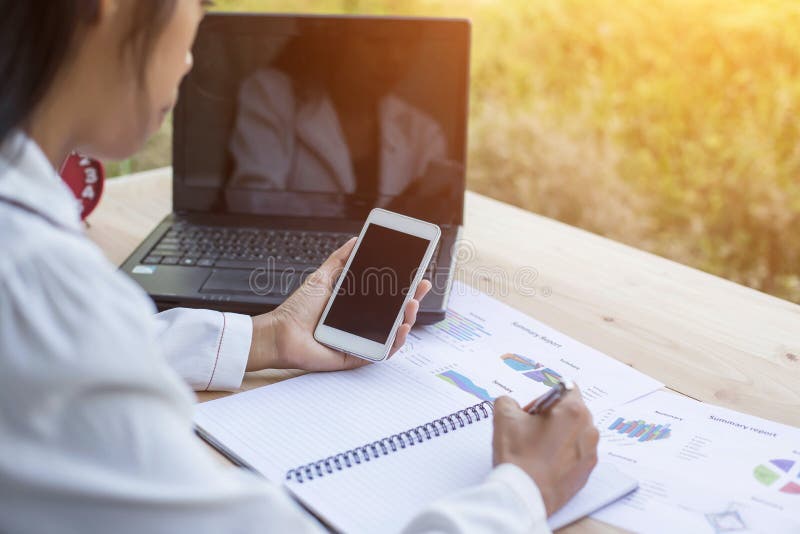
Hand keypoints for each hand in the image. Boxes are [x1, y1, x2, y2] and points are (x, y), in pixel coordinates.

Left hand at [247, 237, 431, 371]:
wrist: (281, 333)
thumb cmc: (298, 310)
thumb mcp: (322, 278)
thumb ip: (339, 260)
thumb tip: (355, 240)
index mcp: (357, 306)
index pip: (387, 296)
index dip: (405, 286)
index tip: (417, 274)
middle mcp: (363, 323)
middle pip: (396, 313)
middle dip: (413, 299)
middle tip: (421, 286)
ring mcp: (363, 340)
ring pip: (394, 333)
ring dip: (408, 319)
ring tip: (410, 304)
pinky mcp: (359, 356)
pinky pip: (383, 352)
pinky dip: (396, 342)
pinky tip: (401, 328)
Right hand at [492, 387, 598, 515]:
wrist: (524, 496)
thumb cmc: (518, 457)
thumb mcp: (504, 418)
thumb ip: (508, 401)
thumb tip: (512, 405)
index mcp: (573, 411)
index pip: (566, 388)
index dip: (546, 397)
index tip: (532, 412)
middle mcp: (588, 429)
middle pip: (572, 411)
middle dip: (552, 416)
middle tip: (531, 430)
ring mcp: (590, 453)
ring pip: (574, 433)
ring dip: (559, 435)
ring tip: (537, 449)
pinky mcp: (587, 472)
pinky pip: (576, 454)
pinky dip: (562, 454)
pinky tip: (544, 463)